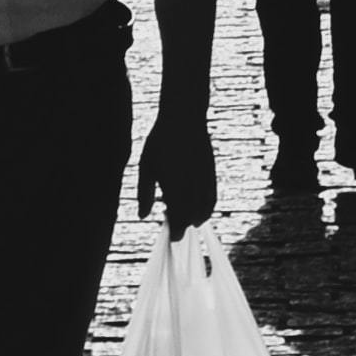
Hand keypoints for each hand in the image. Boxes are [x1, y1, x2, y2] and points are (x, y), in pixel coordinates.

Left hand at [137, 111, 215, 236]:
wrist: (184, 118)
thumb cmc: (160, 142)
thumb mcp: (146, 166)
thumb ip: (144, 193)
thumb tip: (143, 216)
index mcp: (173, 184)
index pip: (178, 216)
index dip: (177, 230)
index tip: (173, 237)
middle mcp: (191, 184)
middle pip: (192, 215)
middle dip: (185, 225)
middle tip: (177, 230)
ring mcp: (203, 178)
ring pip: (205, 207)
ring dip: (198, 218)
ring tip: (189, 222)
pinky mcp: (211, 171)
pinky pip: (212, 196)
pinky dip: (208, 207)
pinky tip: (201, 211)